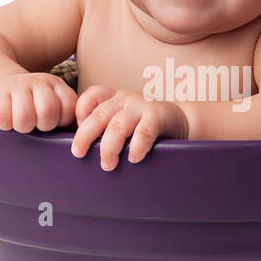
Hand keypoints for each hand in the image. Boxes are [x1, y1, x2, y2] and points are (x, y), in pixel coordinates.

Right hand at [0, 72, 77, 132]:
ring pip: (25, 117)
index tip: (53, 122)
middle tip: (36, 124)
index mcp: (58, 86)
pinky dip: (4, 125)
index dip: (61, 121)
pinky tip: (6, 120)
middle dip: (42, 125)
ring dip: (23, 126)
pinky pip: (3, 118)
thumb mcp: (55, 106)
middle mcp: (39, 81)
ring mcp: (17, 86)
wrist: (2, 90)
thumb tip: (81, 139)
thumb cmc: (33, 107)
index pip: (69, 108)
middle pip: (48, 112)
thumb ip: (70, 118)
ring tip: (21, 123)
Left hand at [71, 85, 188, 170]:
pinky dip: (136, 147)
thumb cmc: (146, 126)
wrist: (182, 121)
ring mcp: (141, 107)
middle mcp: (125, 100)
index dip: (80, 112)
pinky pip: (144, 132)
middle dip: (85, 136)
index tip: (78, 129)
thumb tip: (83, 153)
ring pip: (117, 126)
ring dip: (109, 148)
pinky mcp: (158, 117)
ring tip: (108, 165)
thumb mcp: (124, 121)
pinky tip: (133, 158)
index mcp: (114, 98)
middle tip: (79, 154)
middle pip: (98, 115)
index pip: (92, 96)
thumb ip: (106, 129)